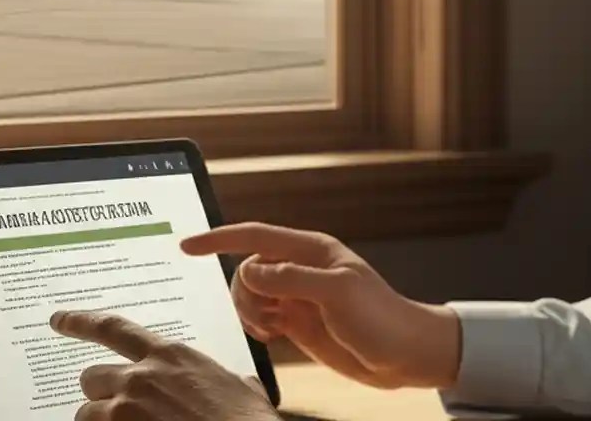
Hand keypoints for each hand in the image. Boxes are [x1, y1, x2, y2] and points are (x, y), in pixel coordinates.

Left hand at [49, 310, 278, 420]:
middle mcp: (142, 376)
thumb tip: (237, 383)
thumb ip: (221, 379)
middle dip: (100, 392)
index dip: (82, 322)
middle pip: (91, 377)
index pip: (114, 329)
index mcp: (171, 355)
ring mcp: (126, 410)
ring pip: (87, 413)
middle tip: (114, 405)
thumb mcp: (241, 387)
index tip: (59, 319)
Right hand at [180, 222, 460, 389]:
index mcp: (310, 250)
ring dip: (250, 312)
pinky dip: (256, 326)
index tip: (186, 246)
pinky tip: (274, 336)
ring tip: (273, 329)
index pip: (254, 236)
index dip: (218, 239)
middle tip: (267, 317)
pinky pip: (259, 316)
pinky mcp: (297, 321)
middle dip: (244, 293)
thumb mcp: (337, 293)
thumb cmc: (381, 317)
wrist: (404, 354)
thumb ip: (291, 279)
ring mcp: (297, 295)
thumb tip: (249, 273)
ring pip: (249, 294)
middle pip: (245, 269)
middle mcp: (300, 268)